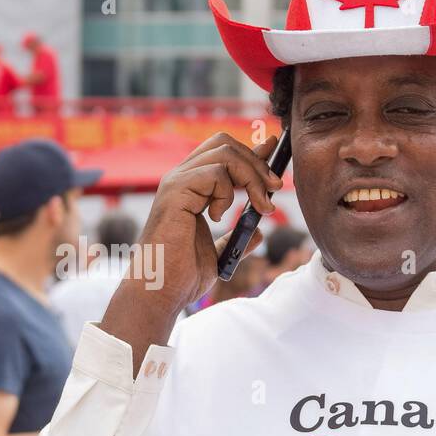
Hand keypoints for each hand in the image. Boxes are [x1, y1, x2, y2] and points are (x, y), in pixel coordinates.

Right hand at [100, 132, 281, 371]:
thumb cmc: (180, 276)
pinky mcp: (176, 192)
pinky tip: (218, 216)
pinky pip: (214, 173)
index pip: (222, 152)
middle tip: (274, 188)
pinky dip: (227, 192)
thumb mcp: (218, 254)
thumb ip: (235, 238)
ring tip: (260, 206)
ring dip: (251, 178)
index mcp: (189, 188)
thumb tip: (258, 231)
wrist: (161, 292)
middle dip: (256, 162)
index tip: (274, 148)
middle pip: (224, 143)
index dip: (251, 149)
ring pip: (224, 153)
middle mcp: (181, 179)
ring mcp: (176, 182)